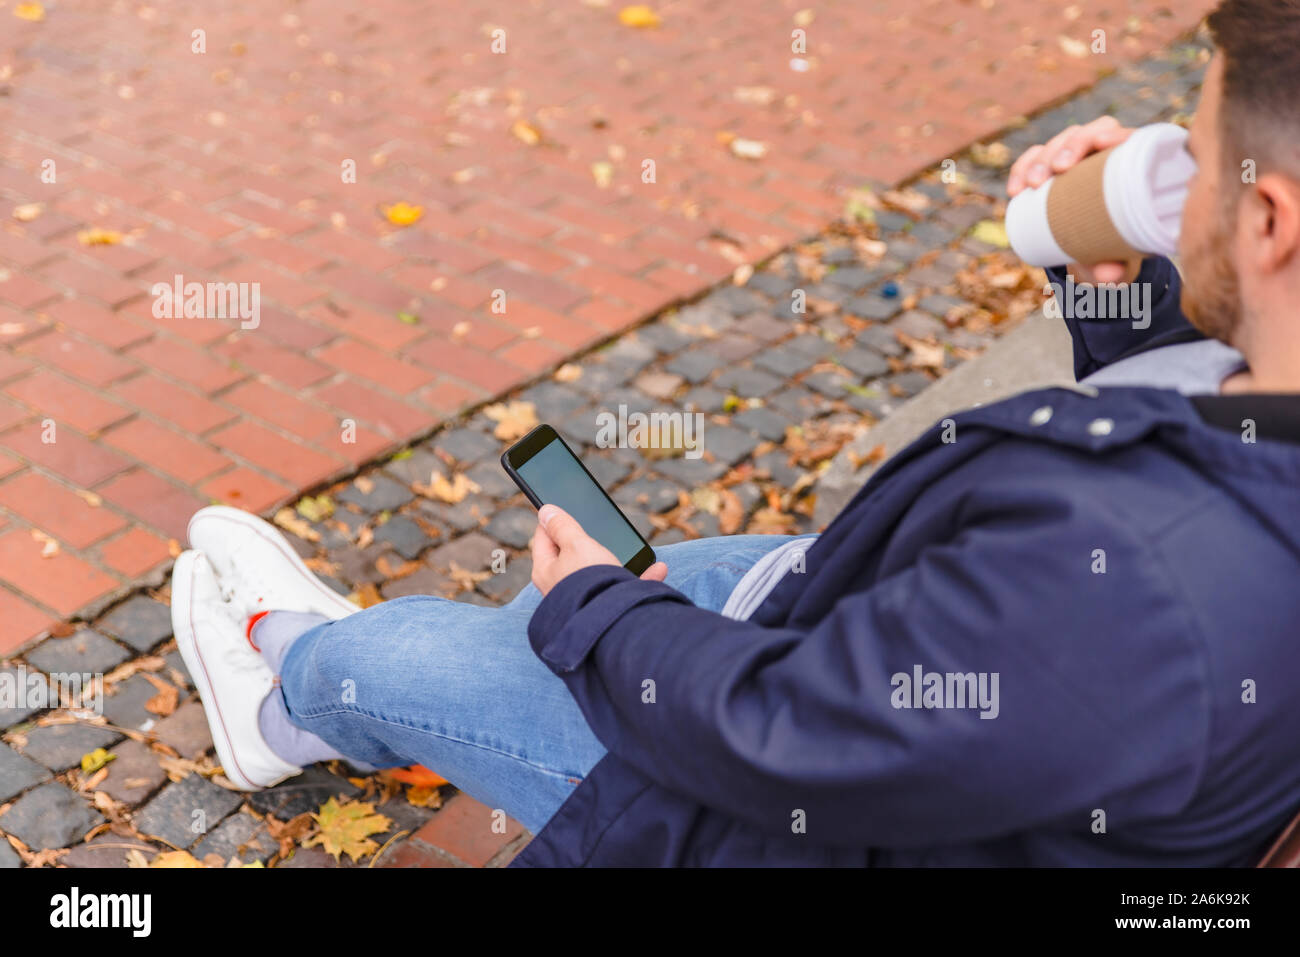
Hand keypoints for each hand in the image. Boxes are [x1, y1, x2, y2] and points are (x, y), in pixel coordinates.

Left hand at [530, 504, 667, 596]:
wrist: (613, 622)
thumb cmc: (589, 581)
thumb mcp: (577, 544)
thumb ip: (562, 526)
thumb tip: (545, 511)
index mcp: (546, 570)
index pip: (543, 537)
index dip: (553, 520)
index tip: (563, 508)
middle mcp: (561, 587)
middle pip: (572, 554)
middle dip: (588, 540)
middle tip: (597, 526)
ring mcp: (584, 597)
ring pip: (603, 571)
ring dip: (621, 559)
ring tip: (632, 548)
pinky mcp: (606, 607)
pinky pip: (626, 588)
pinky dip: (641, 579)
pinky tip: (658, 569)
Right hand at [1007, 115, 1139, 283]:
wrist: (1095, 249)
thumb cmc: (1118, 244)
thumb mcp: (1121, 254)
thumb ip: (1119, 264)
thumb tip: (1109, 275)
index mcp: (1129, 164)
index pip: (1123, 136)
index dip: (1113, 132)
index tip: (1102, 142)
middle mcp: (1101, 153)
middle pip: (1085, 134)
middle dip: (1068, 145)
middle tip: (1056, 170)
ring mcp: (1072, 159)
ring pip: (1056, 143)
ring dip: (1041, 159)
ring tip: (1030, 186)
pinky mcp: (1047, 168)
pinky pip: (1031, 160)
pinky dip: (1021, 170)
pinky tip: (1014, 190)